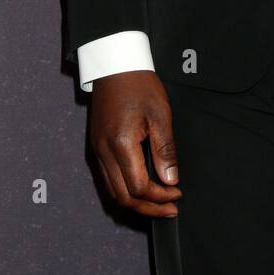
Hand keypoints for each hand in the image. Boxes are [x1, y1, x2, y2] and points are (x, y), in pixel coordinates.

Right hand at [89, 70, 182, 218]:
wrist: (115, 65)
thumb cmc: (139, 85)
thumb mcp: (160, 114)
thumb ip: (165, 150)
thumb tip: (170, 180)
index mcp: (120, 144)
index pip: (139, 187)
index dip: (160, 196)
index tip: (177, 194)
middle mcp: (103, 152)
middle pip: (123, 197)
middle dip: (149, 208)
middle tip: (170, 209)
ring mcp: (96, 151)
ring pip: (113, 192)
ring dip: (136, 202)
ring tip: (158, 204)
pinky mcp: (96, 147)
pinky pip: (108, 180)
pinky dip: (124, 191)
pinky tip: (141, 189)